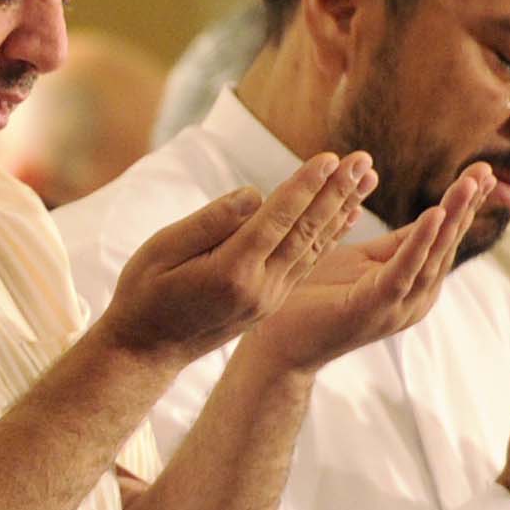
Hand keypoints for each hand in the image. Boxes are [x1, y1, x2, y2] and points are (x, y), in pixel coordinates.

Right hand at [94, 152, 373, 365]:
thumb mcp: (162, 251)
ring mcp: (269, 298)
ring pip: (313, 247)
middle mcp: (259, 287)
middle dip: (335, 192)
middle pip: (305, 231)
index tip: (330, 157)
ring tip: (365, 179)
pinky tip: (345, 215)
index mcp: (231, 272)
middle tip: (362, 161)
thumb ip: (209, 222)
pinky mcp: (271, 301)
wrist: (147, 351)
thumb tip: (254, 194)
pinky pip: (306, 262)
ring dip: (341, 210)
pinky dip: (329, 235)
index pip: (277, 220)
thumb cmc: (144, 294)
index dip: (304, 186)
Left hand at [239, 165, 491, 373]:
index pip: (444, 238)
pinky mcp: (375, 309)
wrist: (278, 343)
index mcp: (413, 284)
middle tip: (487, 171)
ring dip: (452, 217)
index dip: (463, 205)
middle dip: (468, 206)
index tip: (483, 172)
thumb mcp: (362, 260)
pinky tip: (434, 214)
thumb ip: (395, 243)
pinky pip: (403, 270)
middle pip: (447, 244)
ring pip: (433, 256)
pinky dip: (420, 242)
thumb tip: (428, 210)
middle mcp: (414, 298)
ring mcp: (398, 307)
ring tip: (469, 184)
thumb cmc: (314, 298)